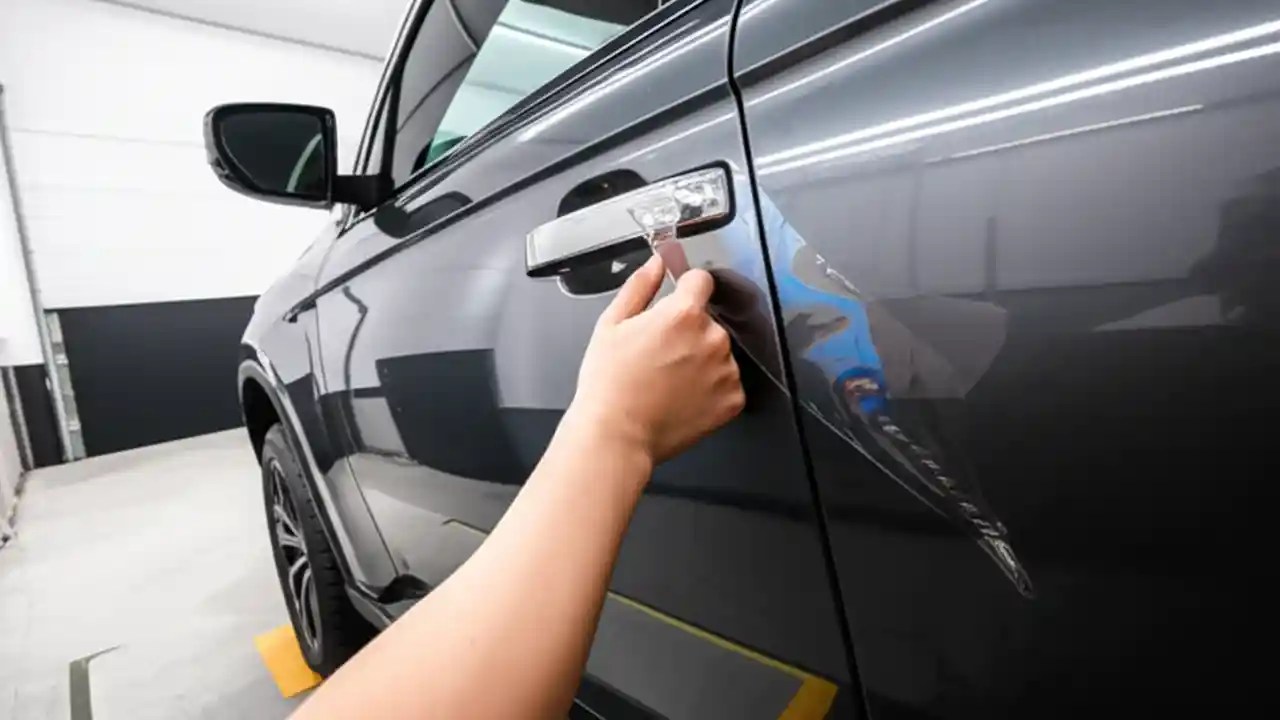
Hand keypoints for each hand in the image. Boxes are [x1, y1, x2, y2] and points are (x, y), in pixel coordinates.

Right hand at [567, 254, 745, 466]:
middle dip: (689, 332)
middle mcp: (713, 338)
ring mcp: (726, 371)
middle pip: (709, 321)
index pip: (701, 281)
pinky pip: (727, 383)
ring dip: (702, 360)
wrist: (617, 435)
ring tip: (669, 381)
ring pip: (719, 352)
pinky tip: (683, 397)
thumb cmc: (608, 383)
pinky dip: (711, 389)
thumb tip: (658, 262)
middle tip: (660, 356)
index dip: (686, 290)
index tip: (676, 304)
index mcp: (684, 313)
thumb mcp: (612, 324)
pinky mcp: (732, 399)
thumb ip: (640, 286)